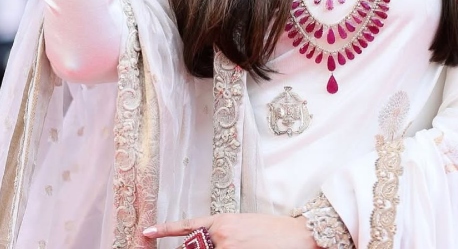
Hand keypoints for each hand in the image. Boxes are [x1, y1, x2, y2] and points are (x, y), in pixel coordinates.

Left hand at [144, 214, 317, 247]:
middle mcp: (221, 236)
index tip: (147, 232)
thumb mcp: (246, 224)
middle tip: (227, 242)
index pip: (188, 226)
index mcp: (223, 221)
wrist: (299, 237)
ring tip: (244, 242)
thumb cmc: (277, 231)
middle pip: (198, 248)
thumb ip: (225, 233)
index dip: (166, 230)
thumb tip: (212, 243)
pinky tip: (220, 243)